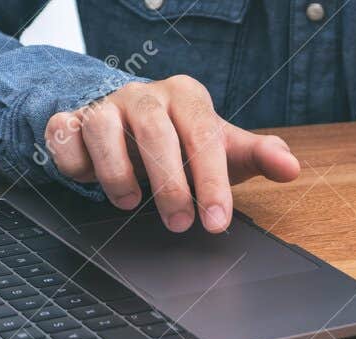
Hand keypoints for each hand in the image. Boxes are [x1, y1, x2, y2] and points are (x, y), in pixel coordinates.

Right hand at [44, 76, 301, 233]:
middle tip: (180, 224)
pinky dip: (73, 161)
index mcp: (186, 98)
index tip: (217, 222)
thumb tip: (291, 167)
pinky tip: (87, 179)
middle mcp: (144, 96)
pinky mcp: (72, 121)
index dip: (211, 181)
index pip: (203, 134)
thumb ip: (259, 156)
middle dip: (169, 183)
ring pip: (103, 128)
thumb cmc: (186, 142)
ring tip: (131, 204)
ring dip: (117, 172)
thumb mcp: (226, 149)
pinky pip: (64, 135)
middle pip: (155, 131)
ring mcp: (105, 106)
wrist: (134, 125)